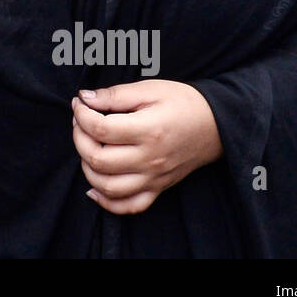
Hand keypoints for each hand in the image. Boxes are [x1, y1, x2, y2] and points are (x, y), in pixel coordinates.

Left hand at [71, 80, 223, 214]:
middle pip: (98, 159)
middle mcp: (150, 159)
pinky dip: (107, 202)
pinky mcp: (158, 188)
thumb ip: (115, 95)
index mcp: (148, 130)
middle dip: (79, 138)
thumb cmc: (183, 103)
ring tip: (88, 146)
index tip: (79, 104)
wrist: (217, 125)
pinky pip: (129, 206)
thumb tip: (84, 98)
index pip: (100, 129)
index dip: (81, 115)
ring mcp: (154, 178)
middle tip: (80, 122)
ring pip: (108, 186)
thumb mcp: (150, 89)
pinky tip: (94, 187)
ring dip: (87, 168)